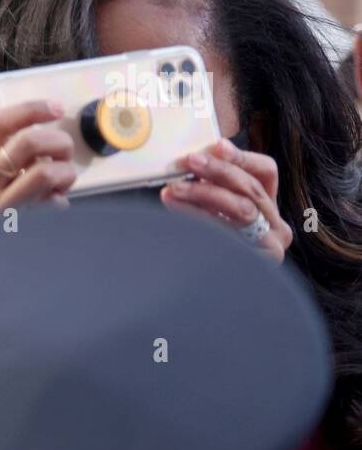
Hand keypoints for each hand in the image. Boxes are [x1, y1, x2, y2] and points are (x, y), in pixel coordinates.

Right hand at [0, 100, 76, 246]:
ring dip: (65, 172)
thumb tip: (25, 159)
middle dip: (57, 140)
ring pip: (44, 173)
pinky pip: (50, 208)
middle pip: (26, 141)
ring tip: (63, 181)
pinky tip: (55, 209)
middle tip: (63, 151)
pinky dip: (60, 204)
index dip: (29, 110)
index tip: (53, 108)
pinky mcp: (14, 232)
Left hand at [160, 139, 291, 261]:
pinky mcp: (261, 262)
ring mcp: (271, 245)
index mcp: (267, 208)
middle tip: (187, 162)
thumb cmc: (206, 255)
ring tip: (173, 189)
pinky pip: (228, 233)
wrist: (209, 303)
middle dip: (216, 171)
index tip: (215, 147)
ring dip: (205, 194)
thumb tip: (189, 164)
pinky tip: (177, 210)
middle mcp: (276, 225)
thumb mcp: (210, 214)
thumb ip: (206, 191)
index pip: (265, 172)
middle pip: (251, 187)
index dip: (241, 157)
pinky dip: (199, 218)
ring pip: (243, 208)